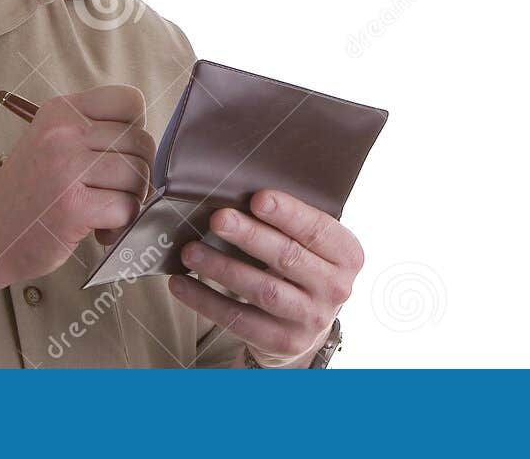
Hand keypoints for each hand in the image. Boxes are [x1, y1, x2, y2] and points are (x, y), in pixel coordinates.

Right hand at [0, 85, 153, 287]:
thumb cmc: (28, 192)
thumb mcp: (52, 142)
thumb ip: (94, 131)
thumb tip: (150, 142)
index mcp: (61, 110)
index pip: (130, 100)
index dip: (135, 130)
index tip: (117, 153)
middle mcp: (63, 132)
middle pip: (141, 142)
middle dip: (137, 173)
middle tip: (111, 192)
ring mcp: (66, 168)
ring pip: (138, 176)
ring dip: (130, 201)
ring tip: (102, 211)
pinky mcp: (72, 206)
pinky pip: (126, 208)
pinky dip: (119, 225)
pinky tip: (97, 229)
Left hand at [168, 188, 363, 366]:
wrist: (306, 326)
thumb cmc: (303, 268)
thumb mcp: (312, 245)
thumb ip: (291, 222)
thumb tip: (238, 188)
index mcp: (347, 255)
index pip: (318, 230)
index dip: (289, 214)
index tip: (258, 197)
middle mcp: (336, 289)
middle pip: (287, 258)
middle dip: (250, 236)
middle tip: (218, 218)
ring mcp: (311, 319)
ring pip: (263, 291)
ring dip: (222, 268)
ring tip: (190, 251)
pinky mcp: (283, 342)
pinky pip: (240, 320)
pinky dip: (206, 300)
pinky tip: (182, 284)